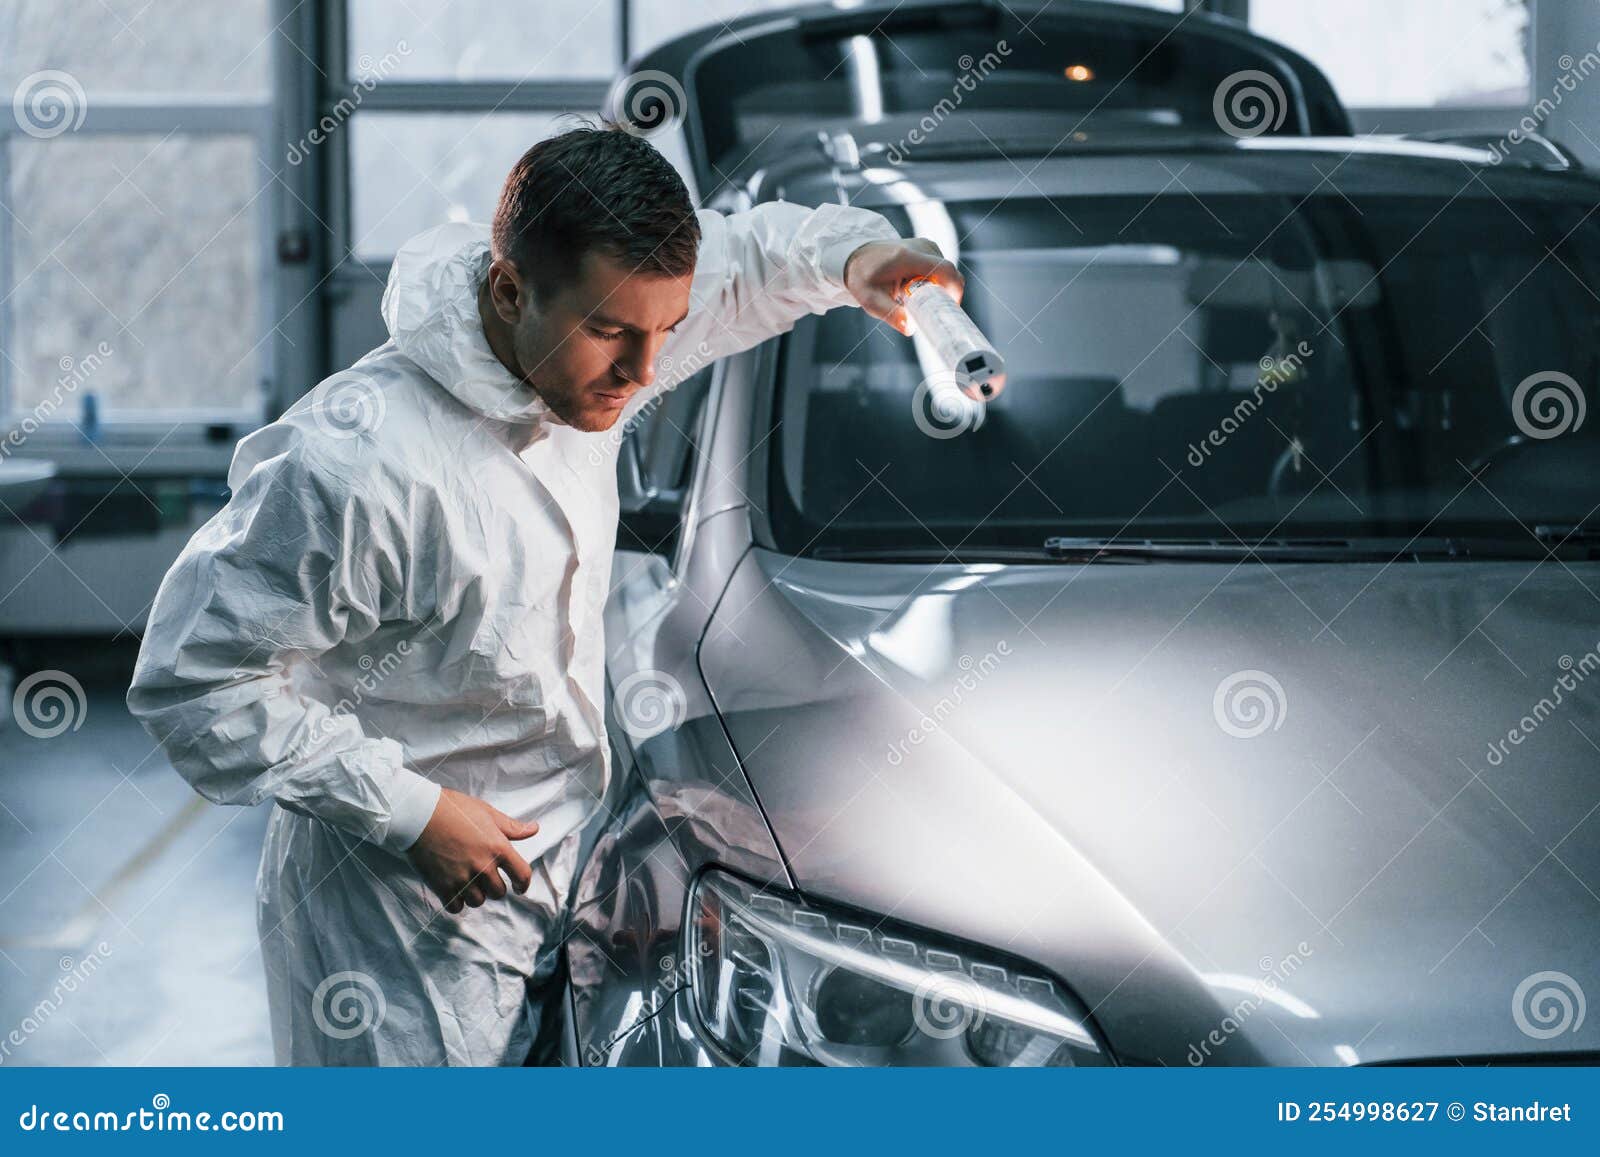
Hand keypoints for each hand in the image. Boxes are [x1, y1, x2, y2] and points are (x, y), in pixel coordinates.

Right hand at [405, 787, 539, 913]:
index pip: (522, 875)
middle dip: (495, 886)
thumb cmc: (455, 809)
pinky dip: (457, 902)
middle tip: (484, 877)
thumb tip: (534, 829)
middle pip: (499, 892)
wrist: (420, 814)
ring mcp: (462, 878)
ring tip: (468, 881)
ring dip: (475, 894)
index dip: (524, 884)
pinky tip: (454, 890)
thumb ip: (512, 827)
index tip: (520, 887)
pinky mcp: (443, 886)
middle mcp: (483, 866)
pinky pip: (456, 907)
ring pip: (478, 901)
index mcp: (498, 848)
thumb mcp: (487, 813)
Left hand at [842, 237, 964, 335]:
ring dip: (941, 289)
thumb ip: (890, 314)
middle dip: (946, 294)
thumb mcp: (871, 300)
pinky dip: (938, 282)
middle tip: (929, 310)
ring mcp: (927, 245)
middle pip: (949, 273)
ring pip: (948, 272)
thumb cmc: (865, 278)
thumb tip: (909, 328)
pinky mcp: (930, 248)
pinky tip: (921, 289)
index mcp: (907, 257)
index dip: (954, 291)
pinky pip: (943, 269)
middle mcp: (921, 246)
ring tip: (918, 298)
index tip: (948, 309)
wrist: (859, 257)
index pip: (944, 270)